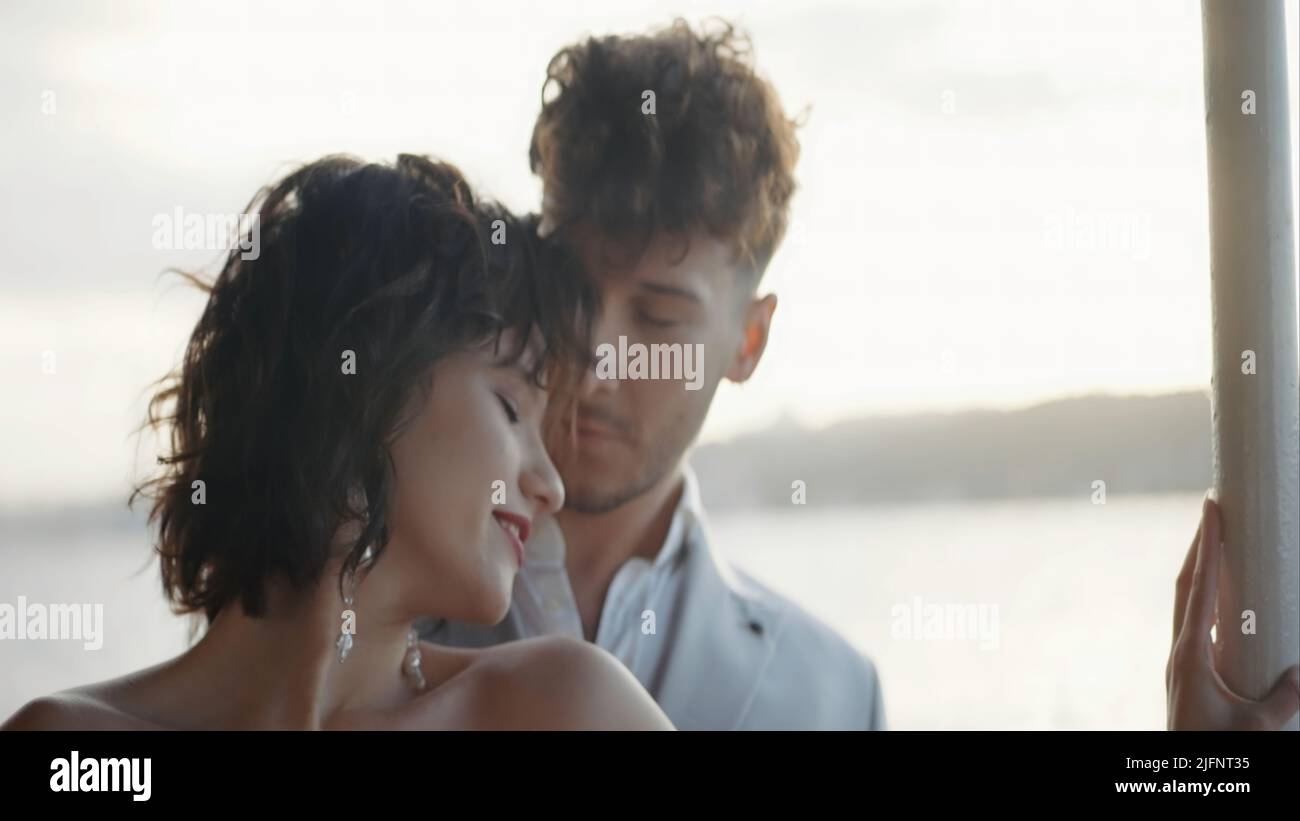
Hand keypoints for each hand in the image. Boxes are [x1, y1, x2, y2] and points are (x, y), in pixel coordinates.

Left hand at [1166, 497, 1299, 729]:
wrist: (1185, 772)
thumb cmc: (1217, 749)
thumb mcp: (1256, 727)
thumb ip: (1283, 698)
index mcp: (1190, 654)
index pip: (1197, 588)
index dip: (1206, 546)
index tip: (1212, 509)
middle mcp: (1181, 650)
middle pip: (1186, 584)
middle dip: (1201, 545)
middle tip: (1214, 508)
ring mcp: (1182, 659)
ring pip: (1189, 602)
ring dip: (1203, 570)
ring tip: (1219, 541)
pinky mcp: (1190, 670)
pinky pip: (1198, 623)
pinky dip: (1210, 599)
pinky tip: (1224, 594)